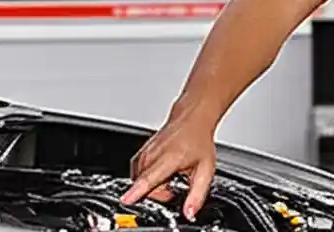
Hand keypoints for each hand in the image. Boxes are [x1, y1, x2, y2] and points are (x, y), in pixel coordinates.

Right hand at [121, 104, 218, 219]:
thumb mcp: (205, 170)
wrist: (192, 119)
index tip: (127, 200)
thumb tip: (189, 213)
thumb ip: (197, 194)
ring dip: (152, 185)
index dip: (137, 192)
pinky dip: (147, 177)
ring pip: (140, 180)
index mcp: (170, 158)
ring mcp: (145, 152)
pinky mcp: (140, 153)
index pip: (149, 178)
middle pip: (144, 185)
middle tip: (174, 185)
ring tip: (169, 176)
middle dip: (157, 193)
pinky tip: (160, 172)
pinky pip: (138, 173)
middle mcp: (153, 154)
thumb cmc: (199, 141)